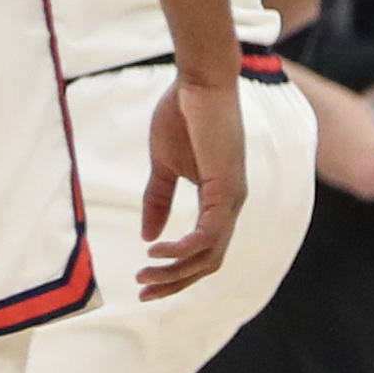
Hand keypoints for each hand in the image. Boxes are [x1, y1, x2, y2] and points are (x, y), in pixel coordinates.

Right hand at [139, 73, 244, 299]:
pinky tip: (157, 250)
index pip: (204, 251)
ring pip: (209, 256)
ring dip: (176, 272)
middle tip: (142, 291)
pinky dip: (183, 248)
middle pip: (209, 263)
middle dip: (175, 283)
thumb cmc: (183, 115)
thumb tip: (147, 236)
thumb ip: (157, 199)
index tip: (144, 280)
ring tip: (144, 274)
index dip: (176, 271)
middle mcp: (230, 207)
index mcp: (219, 201)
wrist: (198, 81)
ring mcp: (231, 200)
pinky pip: (207, 235)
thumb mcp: (164, 164)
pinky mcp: (225, 190)